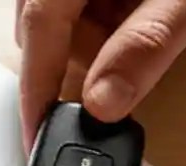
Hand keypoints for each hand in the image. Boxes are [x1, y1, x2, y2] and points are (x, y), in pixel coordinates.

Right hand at [15, 0, 185, 148]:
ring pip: (64, 12)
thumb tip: (104, 102)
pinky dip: (107, 15)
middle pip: (44, 21)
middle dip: (77, 59)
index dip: (35, 88)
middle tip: (116, 82)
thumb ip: (146, 47)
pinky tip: (142, 8)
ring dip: (98, 36)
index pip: (39, 29)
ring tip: (150, 23)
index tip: (37, 132)